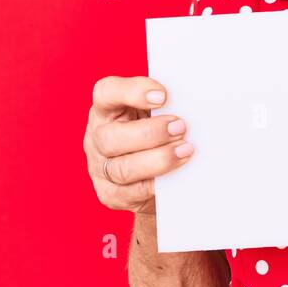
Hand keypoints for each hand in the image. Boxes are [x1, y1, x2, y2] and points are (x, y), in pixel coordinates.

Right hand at [84, 76, 193, 213]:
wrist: (158, 176)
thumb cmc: (158, 134)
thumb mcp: (155, 113)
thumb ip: (164, 105)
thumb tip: (191, 102)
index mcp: (106, 109)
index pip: (105, 93)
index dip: (132, 92)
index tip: (163, 96)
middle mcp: (96, 138)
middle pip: (111, 136)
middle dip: (151, 133)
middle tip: (181, 127)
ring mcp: (100, 168)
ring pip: (123, 168)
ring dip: (158, 159)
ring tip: (186, 151)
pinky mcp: (110, 194)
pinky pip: (132, 193)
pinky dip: (157, 183)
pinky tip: (176, 174)